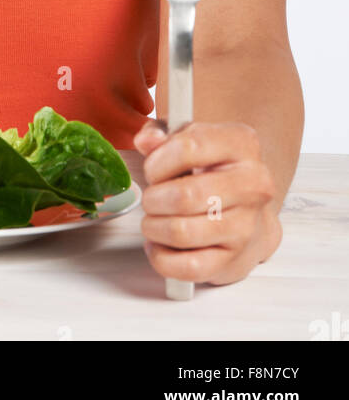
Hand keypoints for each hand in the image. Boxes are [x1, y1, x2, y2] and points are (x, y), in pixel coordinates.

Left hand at [133, 119, 281, 285]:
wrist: (249, 212)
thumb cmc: (210, 169)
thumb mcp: (187, 137)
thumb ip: (161, 132)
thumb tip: (147, 141)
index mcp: (241, 144)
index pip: (190, 147)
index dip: (158, 161)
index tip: (152, 170)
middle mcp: (252, 184)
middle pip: (184, 196)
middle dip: (153, 199)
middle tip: (152, 199)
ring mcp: (246, 226)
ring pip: (181, 232)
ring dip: (154, 227)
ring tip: (154, 220)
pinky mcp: (234, 261)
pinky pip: (187, 267)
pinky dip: (161, 257)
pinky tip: (160, 244)